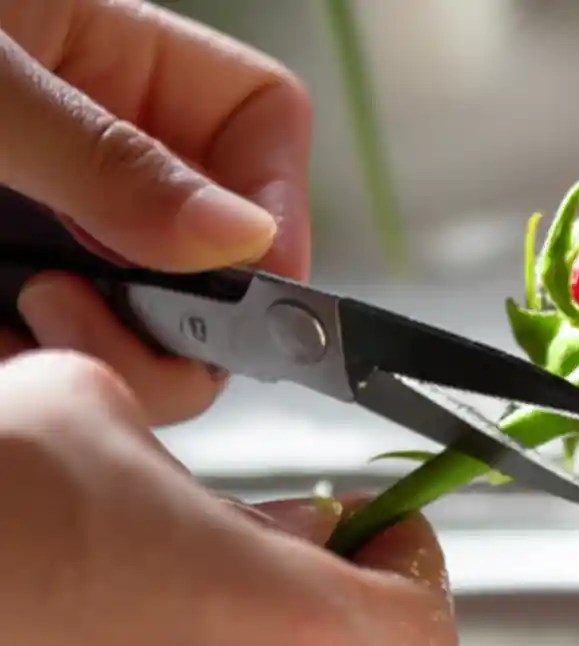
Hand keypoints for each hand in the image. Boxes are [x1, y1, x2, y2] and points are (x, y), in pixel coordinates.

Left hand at [0, 0, 312, 423]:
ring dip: (114, 354)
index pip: (263, 122)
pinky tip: (8, 360)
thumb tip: (242, 239)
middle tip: (108, 324)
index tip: (255, 279)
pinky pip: (69, 358)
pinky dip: (44, 375)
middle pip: (222, 251)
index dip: (280, 201)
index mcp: (119, 66)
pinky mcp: (10, 296)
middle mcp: (107, 155)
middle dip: (189, 313)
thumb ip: (108, 157)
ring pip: (153, 326)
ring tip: (29, 324)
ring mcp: (59, 231)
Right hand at [0, 351, 457, 645]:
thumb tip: (257, 513)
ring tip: (191, 558)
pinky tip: (129, 596)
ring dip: (262, 625)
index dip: (409, 565)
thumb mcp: (97, 414)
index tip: (368, 519)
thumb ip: (206, 469)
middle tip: (285, 534)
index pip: (424, 634)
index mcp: (280, 636)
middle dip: (332, 594)